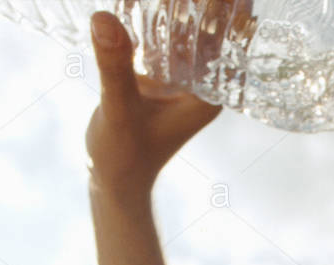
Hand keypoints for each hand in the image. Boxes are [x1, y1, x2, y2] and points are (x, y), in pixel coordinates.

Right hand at [86, 11, 221, 196]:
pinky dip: (157, 11)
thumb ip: (114, 66)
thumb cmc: (123, 155)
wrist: (113, 177)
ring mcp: (182, 73)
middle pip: (212, 24)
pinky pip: (164, 31)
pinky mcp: (161, 69)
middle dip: (203, 0)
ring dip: (180, 3)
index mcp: (210, 91)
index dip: (228, 4)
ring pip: (189, 23)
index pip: (229, 36)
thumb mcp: (118, 109)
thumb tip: (104, 18)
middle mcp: (203, 80)